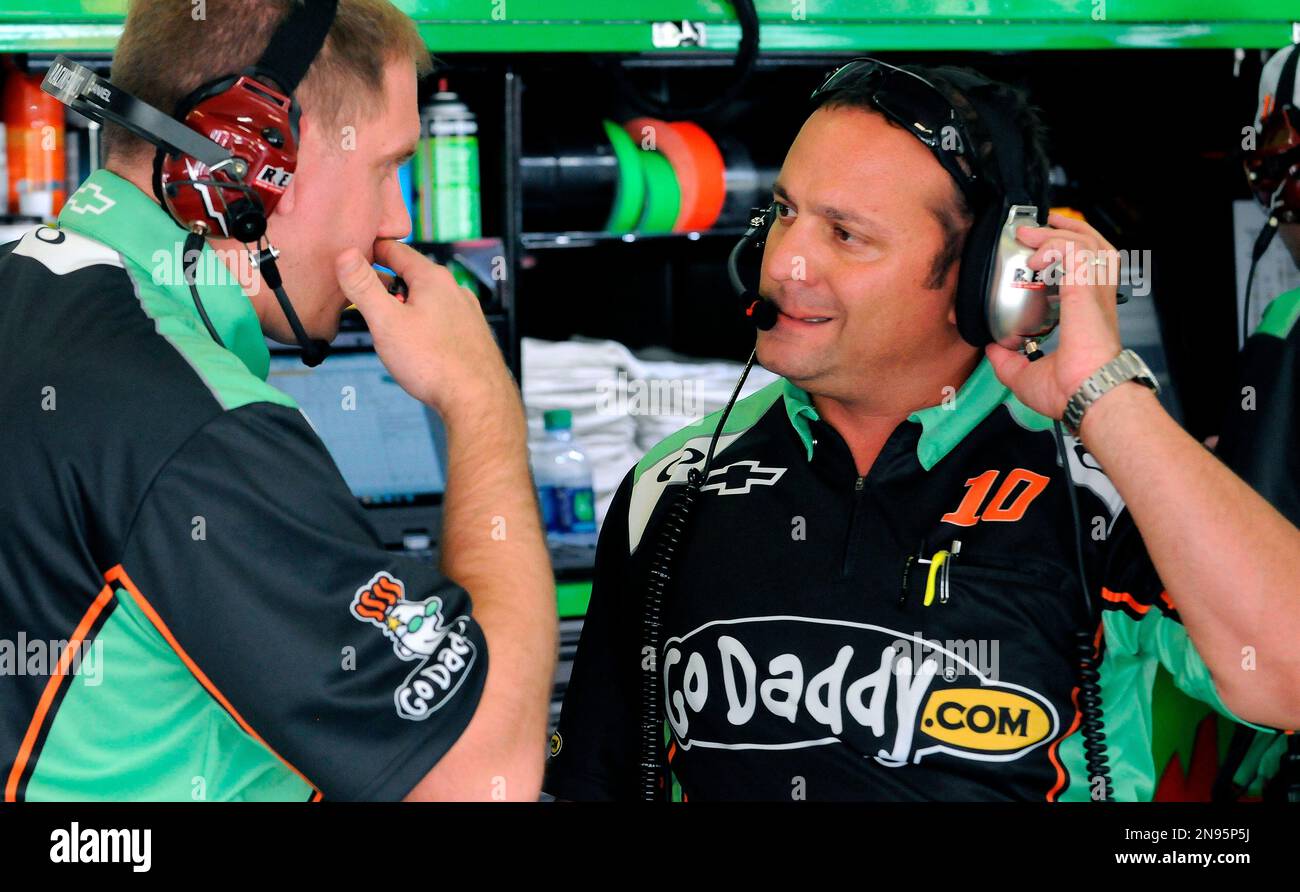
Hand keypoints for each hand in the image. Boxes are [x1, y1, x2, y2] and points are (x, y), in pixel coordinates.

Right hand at [335, 240, 515, 421]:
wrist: (476, 400)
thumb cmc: (435, 365)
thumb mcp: (386, 322)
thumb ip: (364, 287)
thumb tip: (347, 256)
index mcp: (433, 280)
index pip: (397, 250)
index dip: (373, 250)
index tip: (358, 253)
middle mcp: (455, 291)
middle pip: (413, 275)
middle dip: (387, 282)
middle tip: (364, 294)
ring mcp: (467, 313)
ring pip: (429, 299)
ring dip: (406, 304)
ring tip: (387, 321)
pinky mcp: (472, 335)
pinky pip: (442, 319)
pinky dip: (424, 322)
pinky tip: (417, 342)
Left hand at [983, 212, 1123, 418]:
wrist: (1086, 397)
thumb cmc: (1069, 392)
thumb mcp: (1025, 374)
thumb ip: (1007, 360)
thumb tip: (991, 349)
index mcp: (1087, 314)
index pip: (1088, 271)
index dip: (1068, 254)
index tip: (1042, 250)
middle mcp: (1095, 299)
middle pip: (1094, 246)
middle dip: (1067, 228)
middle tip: (1039, 224)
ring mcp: (1095, 292)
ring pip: (1086, 241)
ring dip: (1055, 232)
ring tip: (1030, 234)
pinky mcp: (1086, 289)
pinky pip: (1074, 250)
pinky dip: (1054, 245)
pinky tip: (1036, 257)